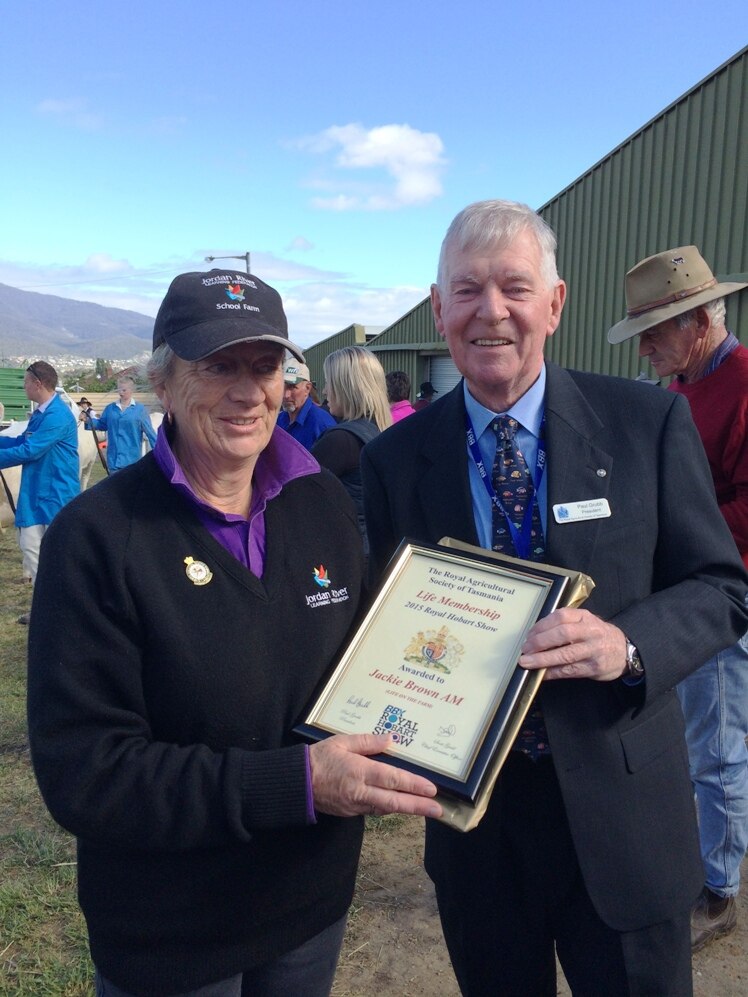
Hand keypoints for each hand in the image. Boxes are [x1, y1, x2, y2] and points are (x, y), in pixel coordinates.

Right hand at [309, 733, 442, 818]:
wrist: (296, 783)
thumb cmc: (318, 758)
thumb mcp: (341, 742)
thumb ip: (367, 741)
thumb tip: (391, 739)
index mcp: (359, 771)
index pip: (392, 779)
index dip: (413, 785)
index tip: (431, 789)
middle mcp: (360, 791)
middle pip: (394, 801)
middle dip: (418, 806)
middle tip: (438, 809)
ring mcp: (355, 804)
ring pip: (386, 808)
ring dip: (407, 809)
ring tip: (426, 808)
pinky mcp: (351, 812)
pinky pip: (374, 810)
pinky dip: (390, 808)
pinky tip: (400, 805)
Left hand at [519, 607, 626, 681]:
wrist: (625, 650)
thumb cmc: (597, 635)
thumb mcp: (585, 621)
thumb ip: (565, 624)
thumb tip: (535, 635)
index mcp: (585, 617)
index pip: (561, 616)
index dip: (542, 626)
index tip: (528, 634)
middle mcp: (590, 632)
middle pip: (562, 635)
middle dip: (540, 642)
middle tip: (525, 649)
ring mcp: (593, 651)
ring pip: (565, 655)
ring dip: (543, 660)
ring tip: (527, 662)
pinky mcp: (593, 668)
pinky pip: (569, 671)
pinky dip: (552, 673)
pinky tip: (541, 673)